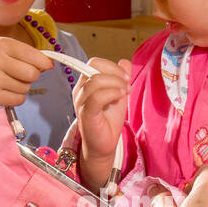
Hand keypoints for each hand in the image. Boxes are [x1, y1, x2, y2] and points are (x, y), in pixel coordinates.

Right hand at [0, 37, 53, 108]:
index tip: (46, 66)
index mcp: (1, 45)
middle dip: (32, 76)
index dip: (43, 63)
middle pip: (32, 73)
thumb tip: (48, 64)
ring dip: (22, 87)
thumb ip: (25, 53)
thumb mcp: (3, 49)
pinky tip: (5, 92)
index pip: (34, 55)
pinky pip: (19, 99)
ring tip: (7, 82)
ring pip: (26, 88)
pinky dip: (16, 97)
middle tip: (22, 75)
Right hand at [74, 56, 131, 188]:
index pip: (94, 63)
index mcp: (86, 84)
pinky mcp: (86, 114)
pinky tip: (120, 97)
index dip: (112, 66)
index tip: (126, 77)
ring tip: (125, 92)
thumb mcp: (119, 94)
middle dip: (114, 72)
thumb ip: (121, 77)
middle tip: (127, 84)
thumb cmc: (109, 121)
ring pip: (95, 80)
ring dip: (115, 83)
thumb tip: (125, 61)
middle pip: (93, 66)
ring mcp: (81, 102)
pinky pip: (96, 97)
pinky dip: (111, 93)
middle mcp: (80, 90)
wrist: (104, 145)